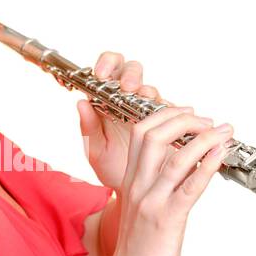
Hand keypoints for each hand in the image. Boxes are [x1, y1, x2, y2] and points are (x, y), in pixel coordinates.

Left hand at [77, 53, 188, 191]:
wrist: (135, 191)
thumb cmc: (111, 168)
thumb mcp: (96, 151)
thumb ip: (89, 127)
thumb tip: (81, 102)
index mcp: (107, 101)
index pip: (107, 69)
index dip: (106, 64)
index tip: (102, 75)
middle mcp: (129, 100)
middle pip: (133, 70)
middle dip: (130, 75)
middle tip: (128, 88)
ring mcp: (149, 109)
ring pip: (152, 90)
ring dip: (150, 94)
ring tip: (149, 106)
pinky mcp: (168, 121)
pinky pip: (173, 110)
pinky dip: (174, 111)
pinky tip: (175, 117)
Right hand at [93, 106, 233, 255]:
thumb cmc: (138, 252)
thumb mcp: (142, 209)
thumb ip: (155, 186)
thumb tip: (181, 166)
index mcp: (131, 182)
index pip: (141, 133)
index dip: (166, 116)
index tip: (190, 114)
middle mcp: (138, 187)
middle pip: (153, 134)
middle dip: (184, 119)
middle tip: (209, 121)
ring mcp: (151, 202)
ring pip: (174, 157)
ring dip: (204, 138)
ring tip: (224, 131)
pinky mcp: (166, 220)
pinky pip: (188, 187)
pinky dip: (207, 166)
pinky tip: (221, 154)